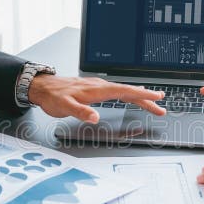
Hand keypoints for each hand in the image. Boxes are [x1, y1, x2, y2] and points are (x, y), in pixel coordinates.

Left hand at [27, 75, 165, 122]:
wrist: (42, 87)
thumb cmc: (53, 96)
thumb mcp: (65, 107)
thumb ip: (80, 112)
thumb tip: (94, 117)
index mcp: (97, 90)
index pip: (124, 91)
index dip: (141, 95)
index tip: (156, 97)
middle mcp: (100, 86)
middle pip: (128, 91)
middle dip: (145, 98)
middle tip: (161, 104)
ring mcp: (98, 87)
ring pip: (123, 90)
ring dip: (138, 95)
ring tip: (152, 100)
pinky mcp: (94, 89)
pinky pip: (116, 90)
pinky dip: (127, 93)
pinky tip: (130, 95)